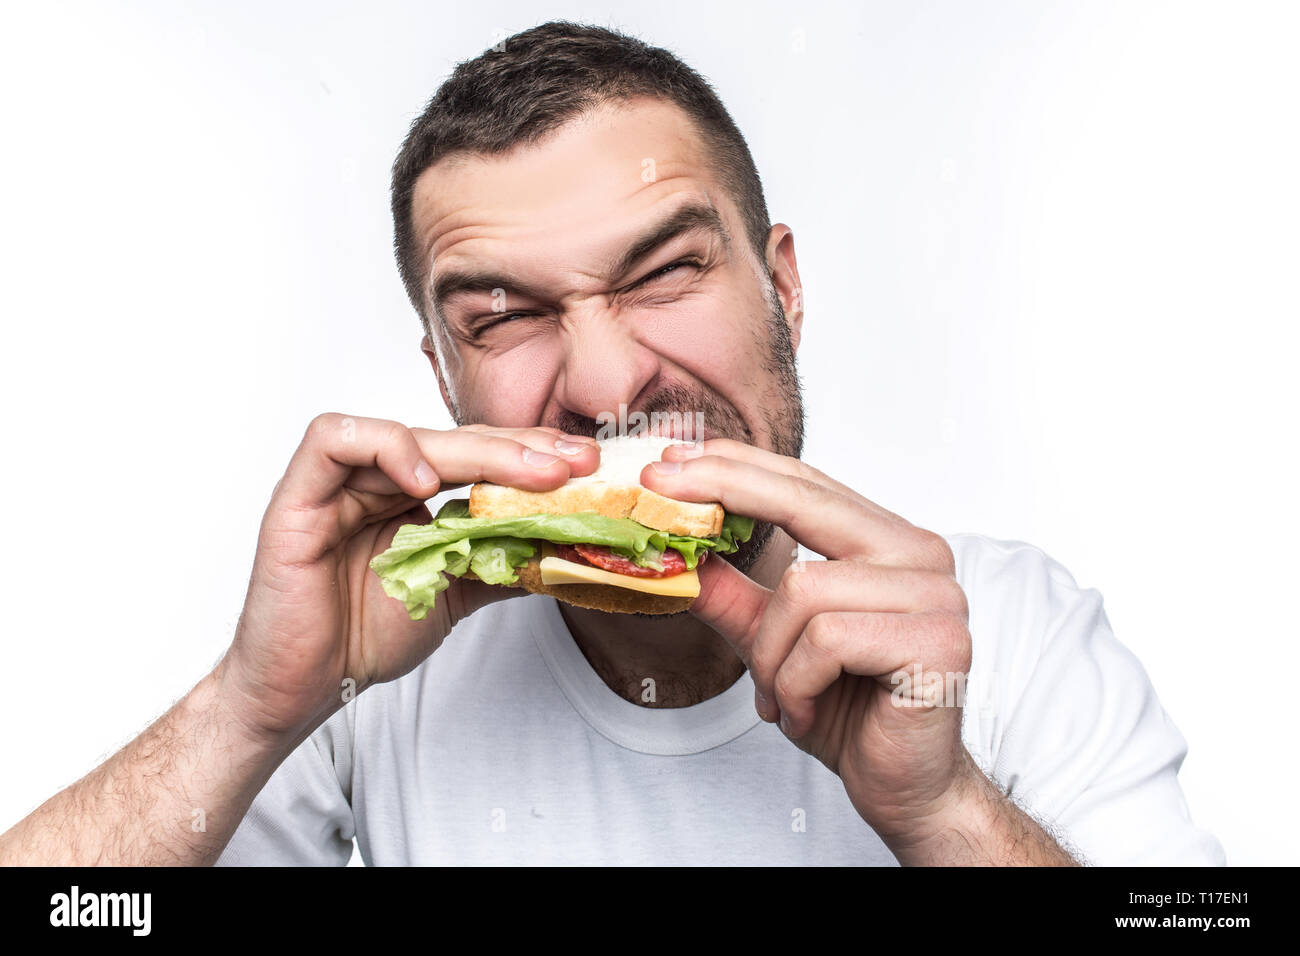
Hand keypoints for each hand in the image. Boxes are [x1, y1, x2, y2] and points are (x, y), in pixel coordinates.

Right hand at [218, 415, 599, 746]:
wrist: (302, 688)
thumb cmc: (363, 638)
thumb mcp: (455, 596)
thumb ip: (502, 566)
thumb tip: (568, 551)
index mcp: (411, 496)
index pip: (477, 457)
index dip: (530, 456)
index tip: (586, 467)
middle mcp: (377, 480)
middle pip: (454, 440)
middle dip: (520, 447)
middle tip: (575, 462)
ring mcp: (337, 483)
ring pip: (408, 433)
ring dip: (474, 449)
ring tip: (526, 474)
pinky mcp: (298, 494)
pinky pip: (334, 439)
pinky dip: (386, 450)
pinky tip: (423, 484)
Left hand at [642, 439, 973, 850]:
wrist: (905, 791)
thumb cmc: (849, 713)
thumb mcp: (773, 646)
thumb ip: (735, 598)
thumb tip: (678, 555)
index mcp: (889, 543)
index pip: (806, 483)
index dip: (735, 466)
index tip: (668, 463)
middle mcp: (921, 555)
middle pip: (804, 502)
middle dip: (722, 492)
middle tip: (654, 492)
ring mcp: (937, 596)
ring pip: (803, 590)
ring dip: (771, 657)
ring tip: (781, 698)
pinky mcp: (938, 643)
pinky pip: (825, 640)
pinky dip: (797, 685)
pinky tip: (808, 714)